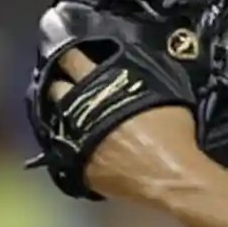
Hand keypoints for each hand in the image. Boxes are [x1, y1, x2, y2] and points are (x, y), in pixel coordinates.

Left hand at [49, 48, 205, 202]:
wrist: (166, 174)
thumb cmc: (172, 130)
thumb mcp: (165, 89)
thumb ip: (142, 74)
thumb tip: (135, 66)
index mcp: (100, 82)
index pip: (73, 59)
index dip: (71, 54)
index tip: (71, 52)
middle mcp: (79, 107)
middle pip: (55, 88)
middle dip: (60, 83)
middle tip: (69, 82)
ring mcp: (72, 137)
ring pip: (55, 118)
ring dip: (63, 112)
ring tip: (72, 111)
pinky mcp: (74, 164)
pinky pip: (64, 148)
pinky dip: (71, 142)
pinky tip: (81, 142)